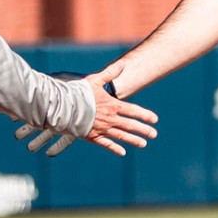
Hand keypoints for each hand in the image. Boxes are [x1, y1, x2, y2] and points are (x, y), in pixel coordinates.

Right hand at [15, 64, 158, 156]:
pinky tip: (122, 153)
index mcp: (112, 105)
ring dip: (133, 140)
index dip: (145, 115)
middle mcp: (110, 119)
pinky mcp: (92, 136)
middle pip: (130, 125)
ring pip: (121, 136)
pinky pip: (106, 144)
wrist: (62, 107)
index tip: (155, 119)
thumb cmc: (78, 92)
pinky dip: (114, 148)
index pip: (133, 110)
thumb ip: (109, 73)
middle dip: (143, 130)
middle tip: (154, 134)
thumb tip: (122, 64)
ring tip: (143, 144)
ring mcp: (102, 129)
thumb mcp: (94, 80)